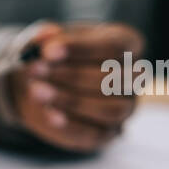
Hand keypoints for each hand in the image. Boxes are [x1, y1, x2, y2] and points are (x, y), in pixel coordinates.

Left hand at [10, 22, 144, 152]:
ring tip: (37, 91)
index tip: (47, 51)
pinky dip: (71, 125)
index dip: (81, 48)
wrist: (43, 84)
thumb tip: (46, 35)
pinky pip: (97, 134)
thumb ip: (48, 36)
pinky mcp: (107, 133)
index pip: (115, 46)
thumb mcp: (51, 39)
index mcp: (127, 44)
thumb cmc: (57, 55)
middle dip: (71, 75)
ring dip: (71, 101)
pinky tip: (48, 113)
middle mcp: (133, 77)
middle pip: (112, 78)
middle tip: (35, 70)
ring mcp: (125, 108)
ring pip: (110, 109)